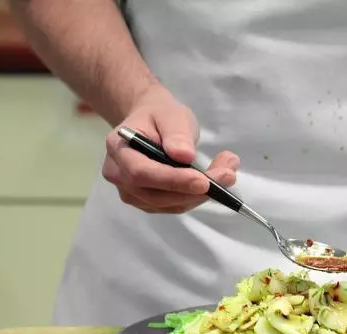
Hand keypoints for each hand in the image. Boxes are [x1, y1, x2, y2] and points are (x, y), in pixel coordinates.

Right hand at [102, 84, 238, 213]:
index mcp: (118, 150)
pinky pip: (175, 205)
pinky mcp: (149, 202)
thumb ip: (175, 134)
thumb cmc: (159, 115)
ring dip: (202, 194)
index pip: (141, 173)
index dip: (172, 180)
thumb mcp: (170, 114)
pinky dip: (198, 196)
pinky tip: (216, 181)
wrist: (152, 123)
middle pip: (155, 194)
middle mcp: (119, 176)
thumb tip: (184, 156)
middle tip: (228, 174)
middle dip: (194, 190)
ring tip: (228, 171)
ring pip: (169, 204)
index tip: (203, 181)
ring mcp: (132, 193)